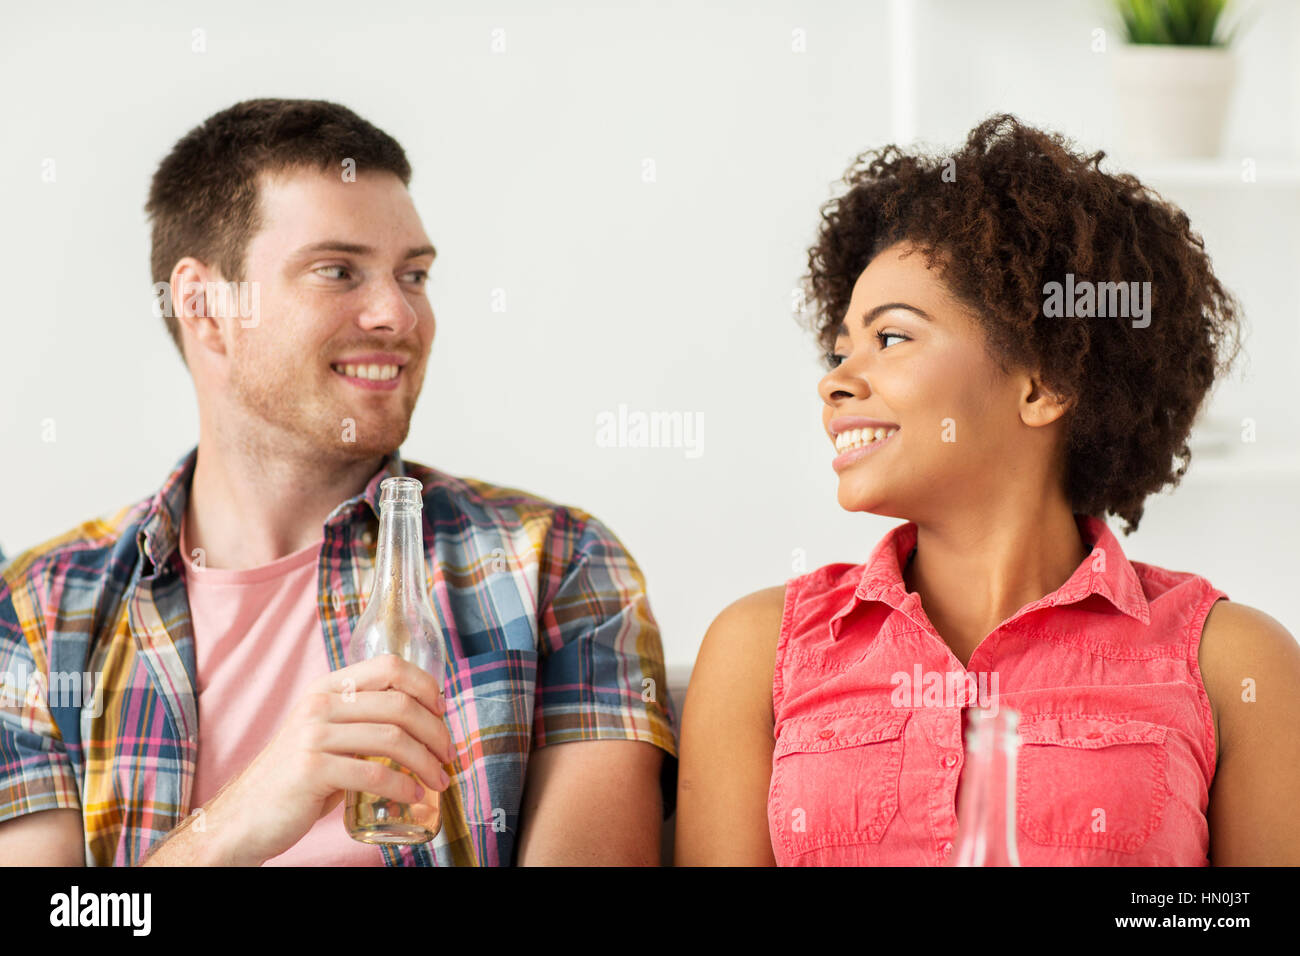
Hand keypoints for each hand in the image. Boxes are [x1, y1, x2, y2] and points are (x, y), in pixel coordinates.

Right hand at [202, 653, 452, 864]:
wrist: (245, 816)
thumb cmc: (297, 779)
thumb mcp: (327, 736)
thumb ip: (363, 723)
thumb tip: (423, 724)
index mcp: (327, 688)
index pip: (389, 666)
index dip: (425, 686)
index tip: (442, 713)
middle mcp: (319, 704)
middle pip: (399, 704)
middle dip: (435, 731)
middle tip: (448, 756)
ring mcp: (313, 735)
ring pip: (392, 738)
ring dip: (426, 762)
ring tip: (438, 781)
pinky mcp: (311, 769)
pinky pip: (372, 773)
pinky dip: (402, 787)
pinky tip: (413, 797)